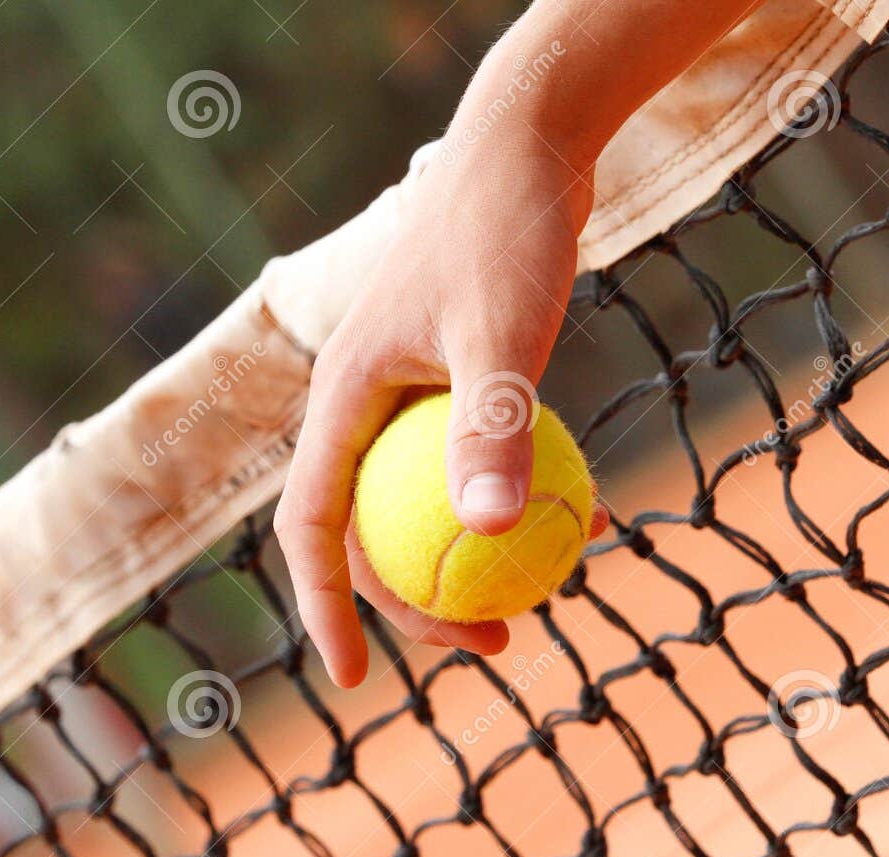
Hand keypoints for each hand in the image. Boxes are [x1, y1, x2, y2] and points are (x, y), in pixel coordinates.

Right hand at [275, 140, 607, 687]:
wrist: (527, 144)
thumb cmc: (504, 229)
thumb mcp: (503, 331)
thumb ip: (493, 426)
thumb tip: (486, 534)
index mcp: (343, 400)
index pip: (313, 529)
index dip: (325, 611)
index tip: (357, 680)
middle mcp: (361, 404)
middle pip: (366, 532)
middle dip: (415, 605)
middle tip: (495, 644)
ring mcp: (405, 392)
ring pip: (418, 504)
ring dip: (464, 561)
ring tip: (536, 598)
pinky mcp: (451, 378)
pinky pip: (466, 463)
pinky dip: (507, 499)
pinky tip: (576, 516)